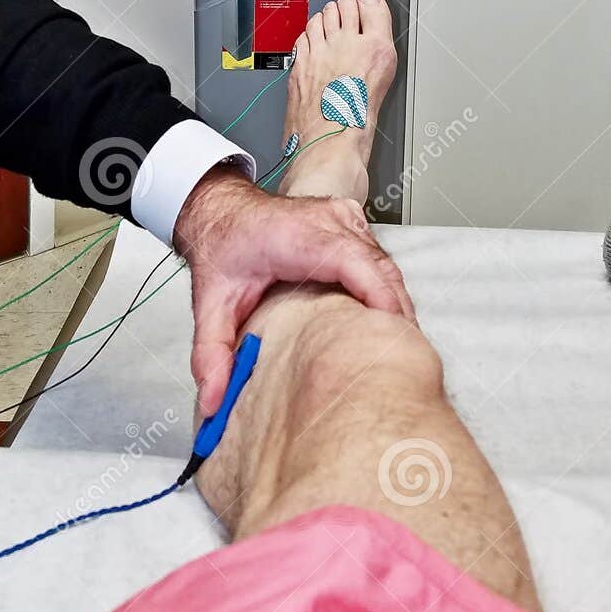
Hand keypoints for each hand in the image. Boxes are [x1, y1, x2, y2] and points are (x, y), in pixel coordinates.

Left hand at [172, 165, 413, 413]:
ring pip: (384, 263)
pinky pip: (378, 257)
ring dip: (393, 303)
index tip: (394, 333)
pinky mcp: (351, 222)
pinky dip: (385, 288)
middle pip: (379, 267)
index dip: (379, 296)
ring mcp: (342, 218)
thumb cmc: (222, 248)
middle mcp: (327, 221)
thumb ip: (210, 353)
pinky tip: (382, 319)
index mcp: (297, 236)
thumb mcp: (210, 304)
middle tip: (400, 357)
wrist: (221, 211)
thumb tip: (213, 399)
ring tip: (395, 344)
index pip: (353, 262)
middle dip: (396, 312)